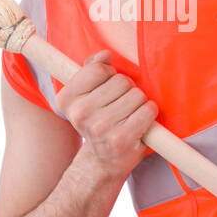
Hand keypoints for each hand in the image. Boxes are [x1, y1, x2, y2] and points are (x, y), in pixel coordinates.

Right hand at [55, 50, 158, 180]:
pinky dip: (149, 114)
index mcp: (67, 99)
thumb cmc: (98, 122)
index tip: (107, 88)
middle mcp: (81, 113)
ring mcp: (101, 127)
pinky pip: (147, 110)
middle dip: (127, 90)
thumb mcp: (87, 96)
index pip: (97, 69)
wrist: (103, 161)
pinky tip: (139, 124)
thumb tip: (105, 55)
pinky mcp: (122, 139)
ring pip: (136, 94)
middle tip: (120, 106)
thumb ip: (92, 70)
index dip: (109, 75)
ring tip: (129, 116)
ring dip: (139, 102)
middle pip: (121, 81)